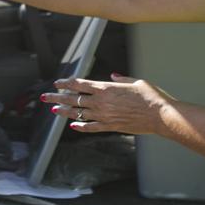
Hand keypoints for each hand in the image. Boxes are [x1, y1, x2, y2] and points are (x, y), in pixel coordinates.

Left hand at [42, 73, 176, 135]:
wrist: (160, 115)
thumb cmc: (151, 97)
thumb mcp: (136, 82)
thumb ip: (121, 80)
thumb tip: (112, 76)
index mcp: (107, 88)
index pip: (80, 84)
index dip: (66, 83)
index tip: (57, 83)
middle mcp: (102, 102)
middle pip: (74, 98)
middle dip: (58, 97)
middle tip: (45, 97)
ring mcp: (105, 116)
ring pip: (79, 113)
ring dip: (65, 111)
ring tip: (54, 110)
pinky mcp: (111, 127)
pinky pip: (91, 128)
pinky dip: (81, 127)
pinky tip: (72, 126)